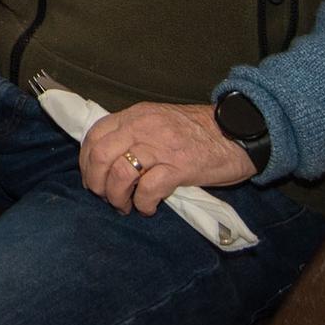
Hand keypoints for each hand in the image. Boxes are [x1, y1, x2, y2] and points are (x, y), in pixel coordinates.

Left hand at [79, 102, 255, 214]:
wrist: (238, 132)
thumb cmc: (197, 131)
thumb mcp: (158, 122)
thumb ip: (133, 133)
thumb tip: (107, 159)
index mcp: (136, 115)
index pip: (94, 135)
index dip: (86, 161)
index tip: (92, 178)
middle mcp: (143, 127)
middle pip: (100, 155)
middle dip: (95, 182)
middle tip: (105, 197)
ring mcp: (162, 146)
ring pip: (120, 173)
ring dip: (117, 196)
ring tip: (126, 206)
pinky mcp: (180, 167)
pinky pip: (149, 189)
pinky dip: (143, 204)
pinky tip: (149, 208)